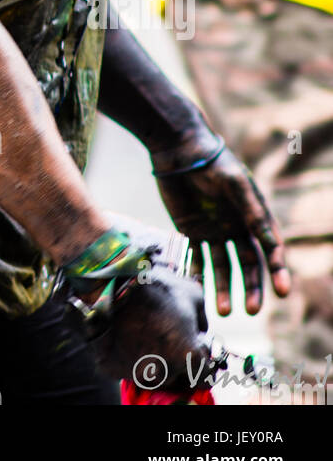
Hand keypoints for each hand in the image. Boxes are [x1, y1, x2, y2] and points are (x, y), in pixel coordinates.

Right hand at [91, 264, 211, 392]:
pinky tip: (124, 335)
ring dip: (151, 360)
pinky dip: (126, 357)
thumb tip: (201, 330)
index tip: (192, 345)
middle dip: (175, 359)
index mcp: (188, 357)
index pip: (204, 374)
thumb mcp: (191, 293)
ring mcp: (137, 374)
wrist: (109, 284)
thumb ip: (202, 319)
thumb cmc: (154, 286)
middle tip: (164, 335)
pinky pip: (124, 369)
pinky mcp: (113, 371)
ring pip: (151, 375)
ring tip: (142, 331)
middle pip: (177, 375)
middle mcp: (165, 372)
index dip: (200, 359)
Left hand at [154, 141, 290, 316]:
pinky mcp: (191, 230)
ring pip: (222, 267)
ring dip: (223, 289)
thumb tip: (274, 245)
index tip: (282, 292)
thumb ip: (252, 212)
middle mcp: (236, 227)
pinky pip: (197, 258)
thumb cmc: (212, 162)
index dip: (277, 271)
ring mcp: (214, 231)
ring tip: (222, 310)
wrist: (178, 149)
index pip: (269, 250)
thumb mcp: (235, 184)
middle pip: (248, 264)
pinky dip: (198, 275)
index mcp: (253, 216)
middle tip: (250, 311)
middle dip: (251, 288)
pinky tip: (199, 291)